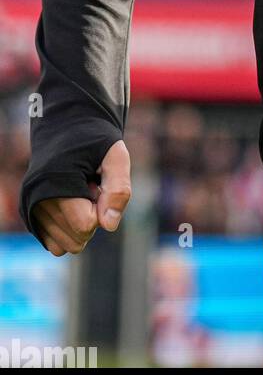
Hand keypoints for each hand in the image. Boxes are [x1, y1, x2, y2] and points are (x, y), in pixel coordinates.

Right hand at [32, 140, 130, 255]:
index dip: (102, 208)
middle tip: (91, 187)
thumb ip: (119, 189)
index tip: (100, 184)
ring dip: (80, 224)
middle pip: (77, 239)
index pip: (85, 224)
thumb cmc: (96, 141)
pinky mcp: (31, 217)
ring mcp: (31, 210)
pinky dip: (69, 231)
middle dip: (93, 217)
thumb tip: (109, 226)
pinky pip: (55, 246)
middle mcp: (36, 198)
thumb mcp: (116, 156)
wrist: (69, 128)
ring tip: (81, 193)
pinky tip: (73, 204)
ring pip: (66, 246)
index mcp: (55, 182)